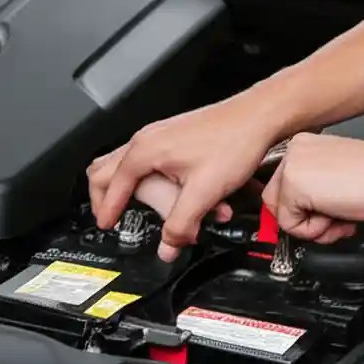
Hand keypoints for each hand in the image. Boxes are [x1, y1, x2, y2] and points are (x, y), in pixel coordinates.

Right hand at [87, 91, 286, 260]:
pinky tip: (171, 191)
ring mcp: (160, 134)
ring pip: (125, 162)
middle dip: (105, 196)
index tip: (107, 225)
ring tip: (142, 206)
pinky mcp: (174, 135)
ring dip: (131, 186)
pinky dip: (149, 177)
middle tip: (111, 215)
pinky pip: (146, 157)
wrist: (258, 116)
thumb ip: (181, 224)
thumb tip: (168, 247)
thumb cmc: (235, 141)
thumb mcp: (204, 192)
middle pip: (105, 169)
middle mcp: (147, 139)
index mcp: (145, 151)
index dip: (107, 211)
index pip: (109, 185)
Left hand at [261, 132, 363, 243]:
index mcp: (305, 146)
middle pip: (278, 202)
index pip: (286, 188)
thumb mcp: (337, 178)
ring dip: (312, 227)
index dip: (308, 210)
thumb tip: (302, 212)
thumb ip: (315, 190)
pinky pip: (290, 225)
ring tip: (340, 216)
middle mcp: (294, 151)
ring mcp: (291, 166)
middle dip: (307, 221)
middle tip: (335, 220)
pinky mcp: (293, 185)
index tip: (329, 211)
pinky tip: (338, 215)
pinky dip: (314, 231)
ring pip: (282, 215)